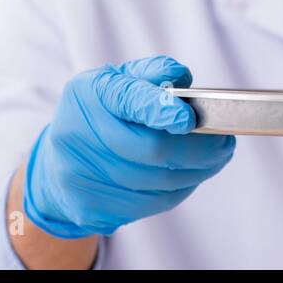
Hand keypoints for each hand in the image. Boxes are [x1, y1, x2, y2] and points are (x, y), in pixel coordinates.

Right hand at [22, 56, 236, 238]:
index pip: (127, 100)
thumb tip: (183, 79)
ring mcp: (82, 175)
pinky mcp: (92, 208)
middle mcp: (78, 133)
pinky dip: (180, 188)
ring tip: (214, 158)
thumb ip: (152, 74)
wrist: (57, 166)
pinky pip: (153, 202)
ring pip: (159, 181)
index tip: (189, 118)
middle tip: (225, 143)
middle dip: (198, 149)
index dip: (161, 110)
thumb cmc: (99, 113)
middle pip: (152, 150)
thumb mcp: (119, 80)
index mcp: (90, 92)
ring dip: (197, 171)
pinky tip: (188, 175)